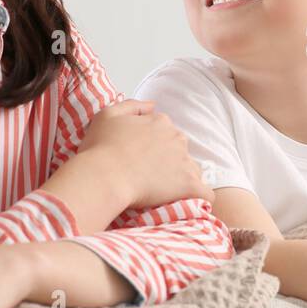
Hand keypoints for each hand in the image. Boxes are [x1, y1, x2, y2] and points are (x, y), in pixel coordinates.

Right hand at [78, 99, 212, 209]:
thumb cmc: (100, 148)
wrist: (103, 176)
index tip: (142, 159)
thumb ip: (132, 105)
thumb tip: (153, 105)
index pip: (166, 133)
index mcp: (160, 123)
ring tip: (163, 193)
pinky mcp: (189, 185)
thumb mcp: (108, 114)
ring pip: (192, 171)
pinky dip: (199, 198)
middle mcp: (177, 138)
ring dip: (182, 180)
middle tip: (149, 177)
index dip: (155, 147)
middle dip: (170, 162)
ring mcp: (185, 161)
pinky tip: (188, 202)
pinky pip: (205, 193)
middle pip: (180, 151)